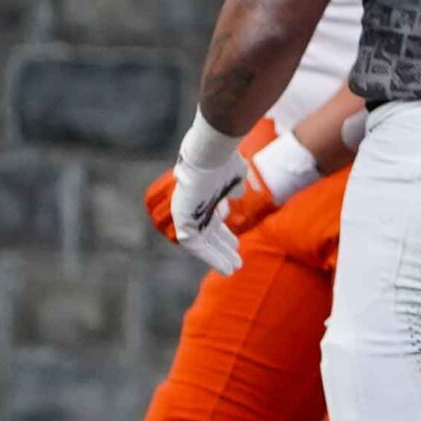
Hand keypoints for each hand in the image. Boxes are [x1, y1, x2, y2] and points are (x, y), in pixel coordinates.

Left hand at [168, 115, 248, 275]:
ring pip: (201, 242)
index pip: (211, 221)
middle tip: (237, 263)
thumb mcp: (234, 175)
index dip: (224, 235)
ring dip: (217, 256)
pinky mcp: (182, 217)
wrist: (210, 151)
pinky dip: (209, 256)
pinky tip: (224, 265)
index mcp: (202, 196)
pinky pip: (194, 244)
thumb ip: (234, 186)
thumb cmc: (224, 159)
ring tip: (232, 269)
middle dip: (222, 249)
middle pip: (207, 233)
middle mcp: (191, 205)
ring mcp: (185, 211)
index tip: (236, 245)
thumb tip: (239, 193)